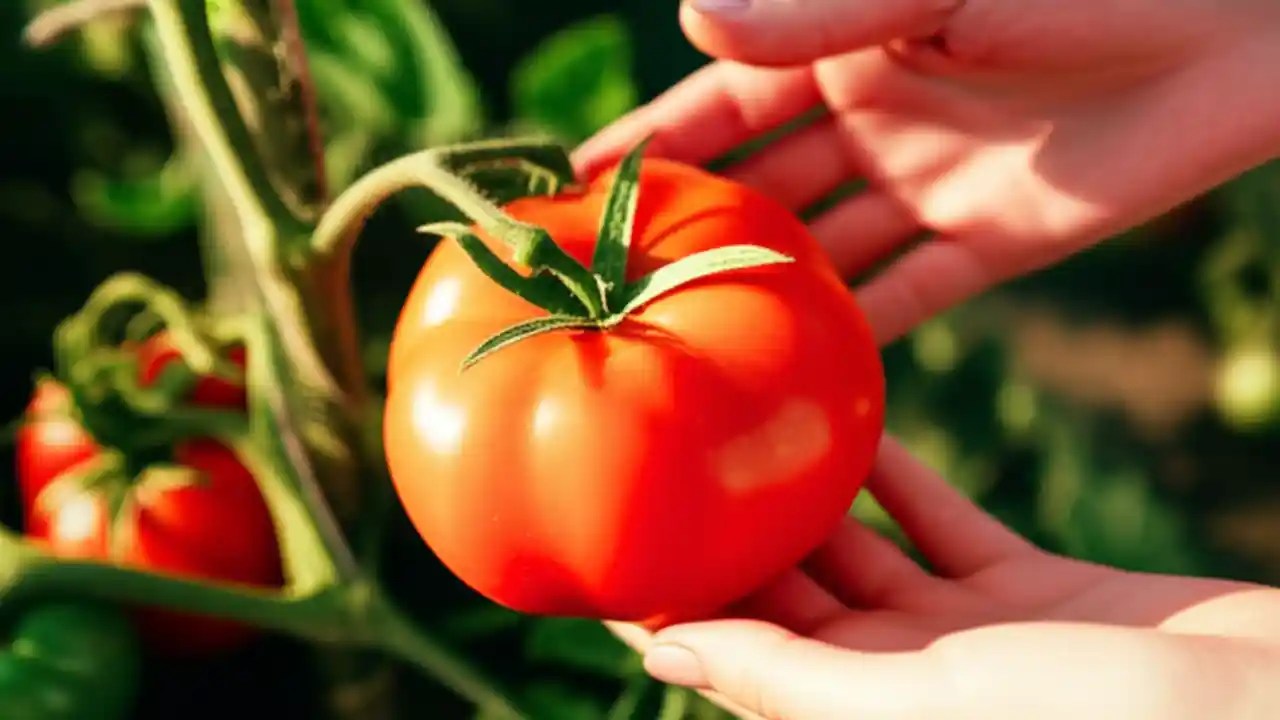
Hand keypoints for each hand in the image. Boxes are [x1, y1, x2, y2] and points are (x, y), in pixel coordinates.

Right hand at [575, 0, 1279, 343]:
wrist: (1242, 30)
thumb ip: (819, 16)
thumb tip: (692, 18)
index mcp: (846, 42)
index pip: (718, 101)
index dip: (644, 146)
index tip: (567, 193)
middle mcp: (873, 114)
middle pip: (756, 187)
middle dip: (686, 234)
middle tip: (605, 299)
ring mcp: (927, 183)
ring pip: (821, 254)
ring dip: (760, 299)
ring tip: (683, 358)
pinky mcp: (991, 241)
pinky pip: (907, 300)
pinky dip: (858, 339)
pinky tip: (797, 385)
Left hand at [609, 438, 1279, 719]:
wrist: (1273, 711)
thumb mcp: (925, 702)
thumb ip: (795, 680)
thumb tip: (667, 655)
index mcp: (866, 719)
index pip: (740, 660)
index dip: (674, 605)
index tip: (612, 536)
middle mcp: (906, 683)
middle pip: (792, 600)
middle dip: (732, 535)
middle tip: (670, 452)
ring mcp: (970, 635)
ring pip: (863, 552)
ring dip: (807, 493)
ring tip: (745, 422)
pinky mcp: (1030, 589)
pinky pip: (943, 521)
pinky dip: (899, 475)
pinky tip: (855, 421)